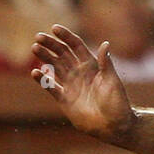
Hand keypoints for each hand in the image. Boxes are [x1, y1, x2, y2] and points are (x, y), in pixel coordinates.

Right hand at [30, 25, 135, 142]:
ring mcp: (71, 85)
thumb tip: (105, 43)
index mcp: (92, 66)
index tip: (54, 28)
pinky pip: (51, 87)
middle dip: (51, 44)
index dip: (66, 36)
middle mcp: (80, 73)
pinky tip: (35, 72)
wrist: (114, 125)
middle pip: (62, 54)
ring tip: (35, 48)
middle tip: (38, 37)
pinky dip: (43, 80)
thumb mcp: (113, 81)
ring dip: (44, 57)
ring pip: (54, 67)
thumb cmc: (118, 103)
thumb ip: (106, 63)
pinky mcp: (64, 98)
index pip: (76, 47)